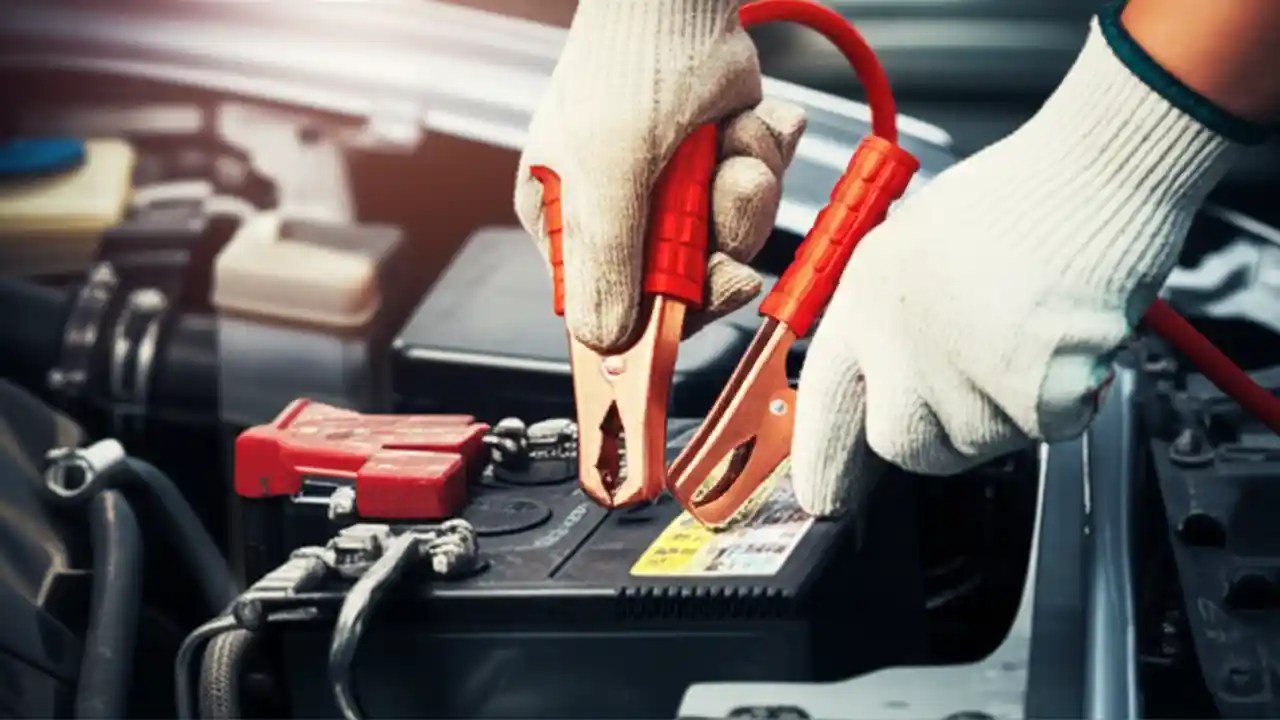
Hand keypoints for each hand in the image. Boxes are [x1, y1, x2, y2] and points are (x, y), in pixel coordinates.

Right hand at [515, 0, 804, 350]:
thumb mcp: (606, 180)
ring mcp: (677, 190)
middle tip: (725, 192)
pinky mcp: (721, 164)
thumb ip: (606, 265)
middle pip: (686, 279)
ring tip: (732, 141)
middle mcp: (623, 213)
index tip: (702, 297)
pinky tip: (745, 120)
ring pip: (732, 236)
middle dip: (719, 235)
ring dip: (746, 188)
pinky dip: (762, 153)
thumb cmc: (627, 71)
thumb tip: (603, 342)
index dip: (664, 311)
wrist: (681, 1)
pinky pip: (758, 191)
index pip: (614, 303)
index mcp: (571, 222)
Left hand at [790, 19, 1238, 516]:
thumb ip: (890, 322)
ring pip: (978, 442)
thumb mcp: (915, 245)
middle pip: (901, 444)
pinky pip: (1047, 429)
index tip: (821, 497)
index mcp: (866, 296)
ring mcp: (963, 368)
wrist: (1096, 171)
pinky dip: (1066, 400)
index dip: (820, 460)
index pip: (822, 402)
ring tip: (1027, 339)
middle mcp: (901, 337)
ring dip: (1006, 414)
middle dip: (935, 439)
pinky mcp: (1029, 390)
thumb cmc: (1019, 197)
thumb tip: (879, 387)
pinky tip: (1064, 341)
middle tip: (974, 395)